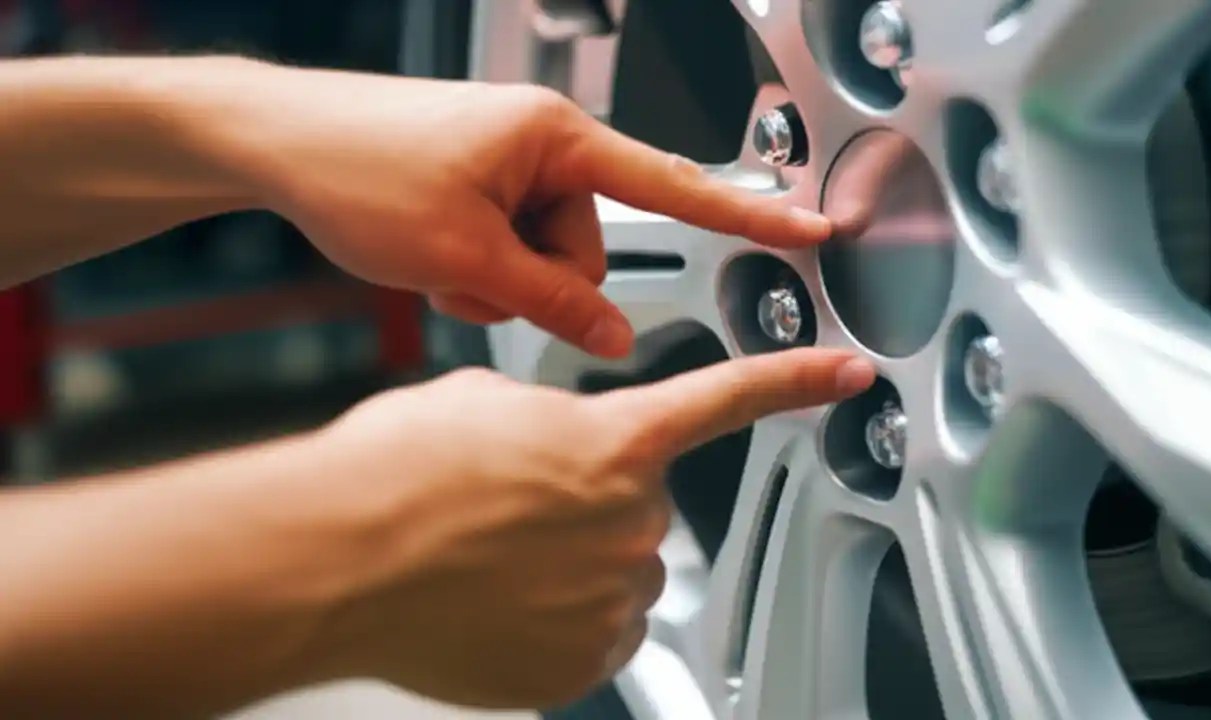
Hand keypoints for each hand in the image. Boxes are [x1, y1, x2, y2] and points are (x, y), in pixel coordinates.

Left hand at [238, 65, 831, 358]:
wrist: (274, 142)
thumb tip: (613, 334)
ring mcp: (509, 167)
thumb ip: (551, 301)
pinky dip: (478, 272)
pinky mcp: (480, 187)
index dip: (749, 215)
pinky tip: (432, 262)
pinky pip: (510, 251)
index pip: (675, 186)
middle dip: (538, 282)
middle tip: (472, 278)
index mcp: (556, 138)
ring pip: (547, 262)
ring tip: (439, 266)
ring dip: (500, 283)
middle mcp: (542, 146)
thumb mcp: (463, 255)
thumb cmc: (355, 167)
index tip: (811, 229)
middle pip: (591, 249)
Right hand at [302, 349, 874, 708]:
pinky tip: (499, 601)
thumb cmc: (396, 471)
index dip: (796, 383)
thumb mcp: (484, 398)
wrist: (338, 555)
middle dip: (592, 501)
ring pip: (619, 573)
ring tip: (492, 554)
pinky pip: (595, 632)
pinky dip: (559, 619)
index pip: (729, 400)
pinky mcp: (585, 662)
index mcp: (616, 442)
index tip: (845, 376)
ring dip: (573, 563)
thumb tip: (559, 442)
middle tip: (512, 503)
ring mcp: (613, 598)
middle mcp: (631, 522)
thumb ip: (555, 417)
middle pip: (643, 506)